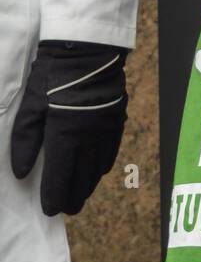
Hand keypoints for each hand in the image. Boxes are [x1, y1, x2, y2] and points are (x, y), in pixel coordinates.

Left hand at [10, 41, 128, 215]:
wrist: (88, 51)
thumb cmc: (53, 76)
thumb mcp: (31, 107)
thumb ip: (25, 142)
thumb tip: (21, 172)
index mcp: (65, 136)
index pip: (60, 178)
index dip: (54, 197)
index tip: (49, 210)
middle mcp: (89, 138)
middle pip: (82, 178)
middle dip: (73, 197)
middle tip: (66, 210)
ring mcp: (106, 130)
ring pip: (98, 168)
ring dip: (88, 185)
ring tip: (80, 195)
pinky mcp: (116, 120)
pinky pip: (111, 151)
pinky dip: (103, 166)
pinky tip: (98, 171)